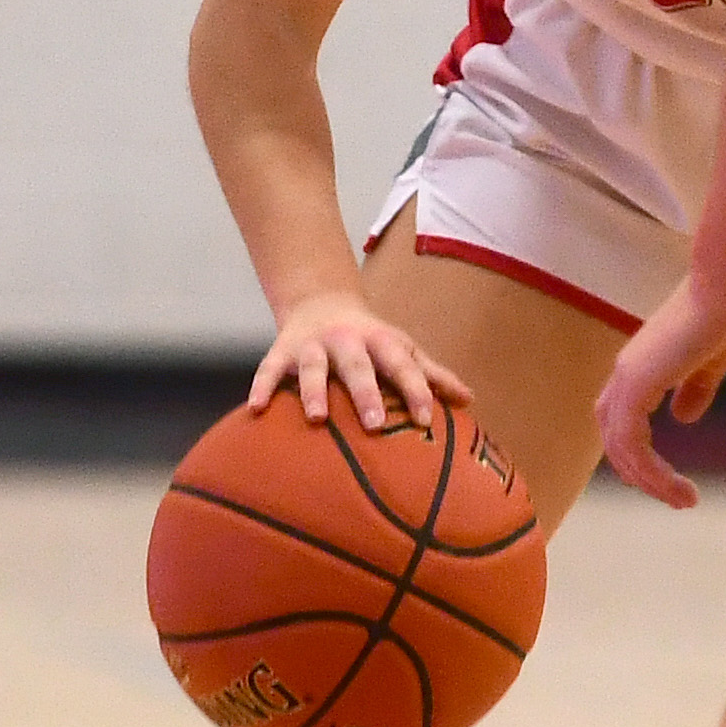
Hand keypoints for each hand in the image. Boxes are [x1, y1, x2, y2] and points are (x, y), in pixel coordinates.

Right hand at [249, 290, 474, 431]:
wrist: (321, 301)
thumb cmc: (371, 339)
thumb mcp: (402, 349)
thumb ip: (432, 374)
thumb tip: (469, 399)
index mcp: (381, 342)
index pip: (402, 365)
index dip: (415, 390)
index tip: (426, 419)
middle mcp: (347, 341)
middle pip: (358, 366)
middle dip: (366, 394)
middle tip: (376, 426)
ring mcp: (312, 345)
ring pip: (313, 367)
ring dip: (314, 391)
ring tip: (316, 419)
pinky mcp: (282, 350)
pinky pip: (269, 368)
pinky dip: (262, 386)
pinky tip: (256, 409)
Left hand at [595, 272, 725, 508]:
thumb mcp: (713, 362)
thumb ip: (697, 388)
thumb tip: (684, 417)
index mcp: (642, 366)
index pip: (622, 421)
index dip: (639, 454)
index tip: (671, 479)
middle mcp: (627, 372)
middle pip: (614, 439)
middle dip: (642, 476)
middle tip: (678, 500)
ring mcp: (628, 377)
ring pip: (621, 448)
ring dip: (651, 481)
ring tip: (684, 501)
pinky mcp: (638, 383)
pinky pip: (632, 442)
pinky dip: (651, 471)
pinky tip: (678, 485)